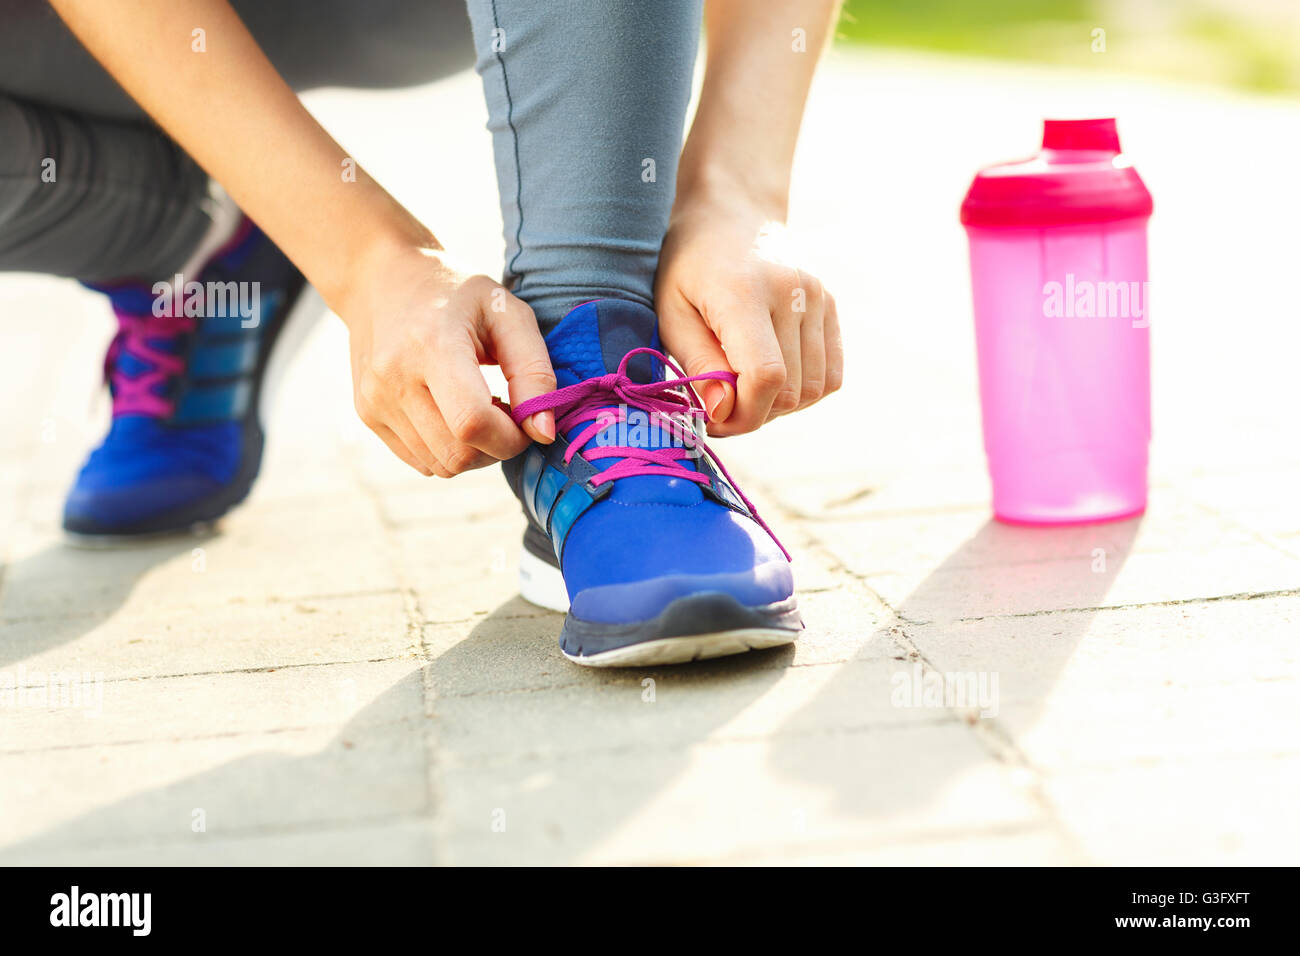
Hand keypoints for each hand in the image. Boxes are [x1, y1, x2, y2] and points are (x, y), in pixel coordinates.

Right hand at [337, 244, 555, 475]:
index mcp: (431, 346)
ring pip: (441, 466)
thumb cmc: (457, 293)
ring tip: (479, 408)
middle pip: (458, 454)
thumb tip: (544, 433)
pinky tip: (453, 414)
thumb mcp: (508, 314)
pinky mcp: (367, 414)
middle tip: (506, 411)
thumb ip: (535, 372)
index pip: (472, 423)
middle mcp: (394, 378)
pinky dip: (448, 451)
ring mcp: (374, 400)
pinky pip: (422, 462)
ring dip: (474, 451)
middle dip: (496, 447)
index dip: (510, 437)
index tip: (525, 419)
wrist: (382, 280)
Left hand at [655, 190, 842, 436]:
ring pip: (813, 390)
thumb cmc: (687, 266)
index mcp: (745, 293)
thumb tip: (723, 413)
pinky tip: (772, 378)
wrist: (729, 211)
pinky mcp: (831, 305)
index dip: (743, 414)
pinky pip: (831, 376)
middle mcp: (793, 294)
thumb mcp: (670, 313)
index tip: (714, 419)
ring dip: (778, 406)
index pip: (765, 376)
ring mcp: (819, 298)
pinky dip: (804, 391)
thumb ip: (698, 364)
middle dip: (754, 414)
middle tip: (721, 406)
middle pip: (789, 391)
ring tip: (745, 389)